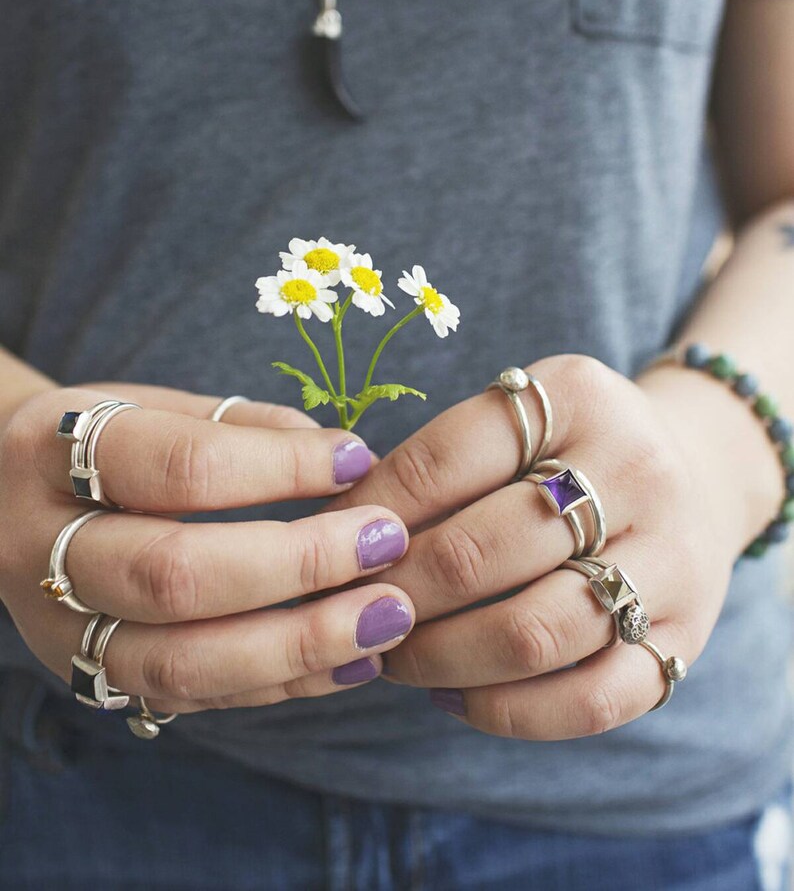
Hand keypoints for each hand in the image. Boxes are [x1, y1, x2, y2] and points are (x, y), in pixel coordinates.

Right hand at [0, 383, 413, 715]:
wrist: (2, 500)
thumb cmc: (100, 441)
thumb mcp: (150, 403)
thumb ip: (240, 424)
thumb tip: (343, 457)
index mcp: (50, 453)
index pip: (180, 468)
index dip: (280, 468)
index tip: (357, 460)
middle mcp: (41, 549)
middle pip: (175, 575)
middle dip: (297, 565)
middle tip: (386, 542)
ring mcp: (60, 630)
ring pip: (179, 662)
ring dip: (298, 645)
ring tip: (388, 616)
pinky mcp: (92, 681)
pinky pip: (193, 701)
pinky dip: (282, 685)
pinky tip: (355, 659)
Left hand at [335, 354, 779, 737]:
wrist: (697, 474)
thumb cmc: (572, 447)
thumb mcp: (522, 413)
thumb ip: (443, 457)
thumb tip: (334, 526)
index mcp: (578, 397)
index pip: (446, 458)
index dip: (371, 511)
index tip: (324, 543)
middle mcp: (636, 470)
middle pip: (483, 550)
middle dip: (396, 591)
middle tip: (348, 609)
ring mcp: (670, 559)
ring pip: (534, 632)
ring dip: (440, 655)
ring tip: (392, 655)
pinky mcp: (686, 638)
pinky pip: (590, 699)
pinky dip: (508, 710)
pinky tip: (452, 695)